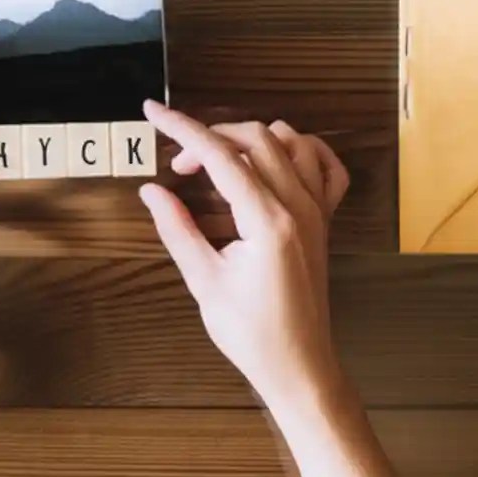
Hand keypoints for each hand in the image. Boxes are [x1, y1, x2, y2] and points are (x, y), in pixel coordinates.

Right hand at [140, 101, 392, 476]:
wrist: (299, 364)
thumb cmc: (253, 333)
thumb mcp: (204, 281)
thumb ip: (177, 229)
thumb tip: (152, 191)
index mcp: (267, 222)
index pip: (220, 155)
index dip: (183, 129)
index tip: (156, 112)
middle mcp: (298, 207)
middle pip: (255, 138)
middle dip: (209, 137)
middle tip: (177, 166)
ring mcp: (317, 211)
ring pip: (290, 142)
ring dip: (250, 138)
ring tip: (219, 160)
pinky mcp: (324, 220)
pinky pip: (325, 166)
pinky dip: (301, 150)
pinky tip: (277, 158)